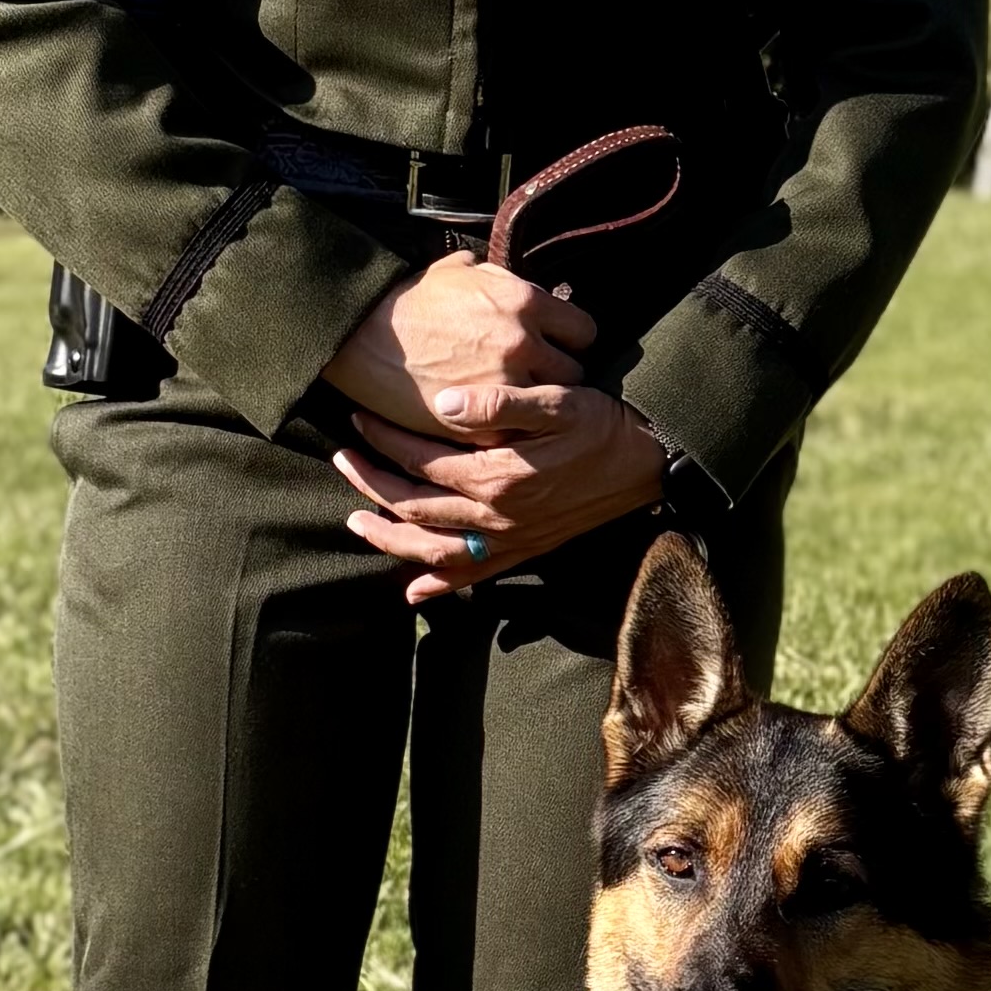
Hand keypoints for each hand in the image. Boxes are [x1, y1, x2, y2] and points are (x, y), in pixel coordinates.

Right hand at [323, 255, 595, 441]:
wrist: (360, 336)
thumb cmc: (408, 300)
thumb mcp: (459, 270)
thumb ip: (499, 276)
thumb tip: (516, 280)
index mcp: (524, 301)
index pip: (583, 331)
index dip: (569, 340)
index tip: (556, 347)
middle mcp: (522, 343)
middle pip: (573, 373)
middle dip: (556, 376)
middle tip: (537, 380)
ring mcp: (502, 386)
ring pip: (548, 408)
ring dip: (536, 408)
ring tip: (520, 405)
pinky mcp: (479, 423)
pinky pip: (514, 431)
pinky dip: (507, 429)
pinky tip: (495, 422)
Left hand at [334, 388, 667, 603]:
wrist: (649, 465)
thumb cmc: (603, 425)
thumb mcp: (559, 400)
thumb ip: (500, 401)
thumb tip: (442, 402)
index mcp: (497, 476)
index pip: (422, 461)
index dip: (384, 440)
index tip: (359, 420)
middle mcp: (497, 517)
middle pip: (415, 507)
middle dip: (372, 484)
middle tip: (341, 459)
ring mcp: (510, 540)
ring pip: (433, 550)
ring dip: (390, 539)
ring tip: (356, 524)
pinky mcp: (525, 551)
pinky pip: (474, 577)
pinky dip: (439, 586)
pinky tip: (412, 590)